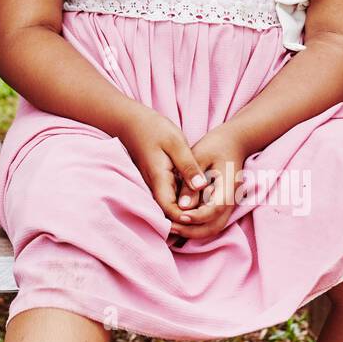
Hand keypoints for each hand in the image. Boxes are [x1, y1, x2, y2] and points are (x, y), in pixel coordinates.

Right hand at [117, 106, 208, 227]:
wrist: (131, 122)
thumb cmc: (154, 129)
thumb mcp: (175, 142)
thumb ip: (188, 165)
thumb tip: (202, 187)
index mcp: (159, 179)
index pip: (170, 210)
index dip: (185, 219)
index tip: (203, 216)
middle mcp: (154, 186)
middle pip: (170, 213)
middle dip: (189, 219)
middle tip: (211, 216)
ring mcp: (154, 184)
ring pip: (170, 206)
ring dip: (187, 210)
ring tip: (209, 208)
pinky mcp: (157, 180)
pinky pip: (170, 196)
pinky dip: (183, 200)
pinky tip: (199, 195)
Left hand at [171, 125, 249, 241]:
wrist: (233, 141)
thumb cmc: (215, 145)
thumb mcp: (200, 156)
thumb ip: (191, 181)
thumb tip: (183, 206)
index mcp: (228, 186)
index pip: (215, 209)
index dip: (197, 216)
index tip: (179, 216)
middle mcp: (231, 200)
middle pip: (215, 226)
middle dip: (192, 231)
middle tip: (170, 227)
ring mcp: (227, 204)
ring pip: (213, 227)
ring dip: (193, 231)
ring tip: (171, 226)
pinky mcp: (220, 204)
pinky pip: (210, 221)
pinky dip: (196, 225)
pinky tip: (177, 220)